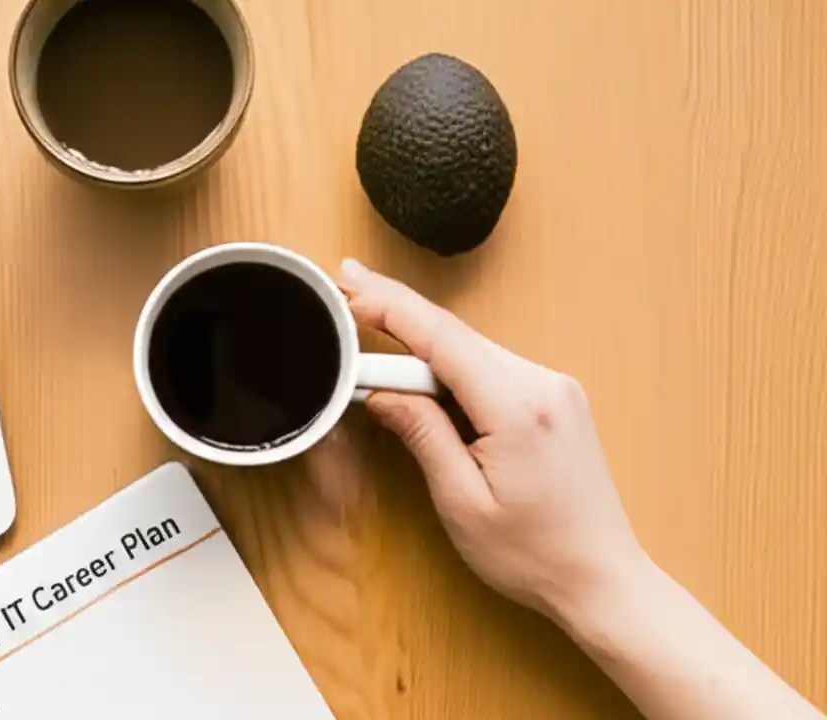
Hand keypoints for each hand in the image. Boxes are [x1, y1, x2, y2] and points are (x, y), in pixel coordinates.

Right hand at [337, 259, 647, 620]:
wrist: (601, 578)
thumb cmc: (533, 554)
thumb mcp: (461, 501)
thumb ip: (422, 435)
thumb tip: (382, 393)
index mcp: (518, 408)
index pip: (442, 338)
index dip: (390, 304)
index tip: (350, 281)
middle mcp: (542, 384)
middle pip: (454, 336)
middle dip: (397, 317)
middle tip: (346, 297)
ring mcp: (554, 388)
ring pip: (471, 349)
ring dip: (422, 350)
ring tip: (375, 356)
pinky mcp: (554, 398)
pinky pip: (491, 367)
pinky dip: (451, 367)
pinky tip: (423, 377)